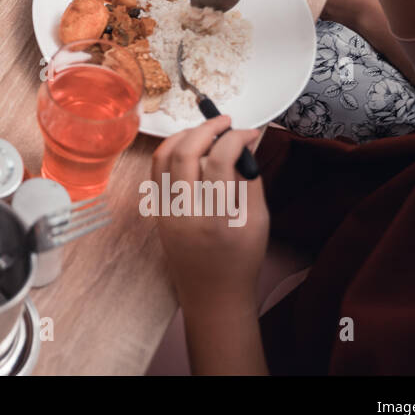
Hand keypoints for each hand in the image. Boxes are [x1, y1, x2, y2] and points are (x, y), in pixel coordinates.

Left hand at [151, 116, 268, 311]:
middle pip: (185, 153)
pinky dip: (170, 150)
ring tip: (207, 129)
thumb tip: (243, 144)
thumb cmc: (240, 260)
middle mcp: (184, 214)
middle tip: (225, 121)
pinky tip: (189, 146)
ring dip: (184, 135)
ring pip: (163, 157)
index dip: (235, 139)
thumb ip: (250, 180)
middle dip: (206, 128)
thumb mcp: (258, 221)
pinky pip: (156, 171)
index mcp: (216, 219)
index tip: (249, 133)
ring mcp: (164, 212)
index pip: (220, 162)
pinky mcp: (156, 211)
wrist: (212, 294)